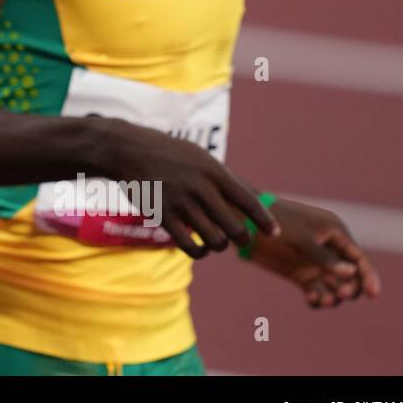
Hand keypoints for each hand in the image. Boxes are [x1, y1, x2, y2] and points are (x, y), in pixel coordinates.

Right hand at [95, 117, 279, 259]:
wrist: (129, 150)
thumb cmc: (169, 153)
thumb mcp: (199, 157)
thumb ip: (220, 180)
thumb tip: (244, 206)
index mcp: (214, 171)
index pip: (248, 202)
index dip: (264, 221)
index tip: (274, 233)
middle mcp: (200, 188)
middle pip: (235, 229)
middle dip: (241, 238)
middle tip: (239, 239)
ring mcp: (180, 203)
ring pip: (214, 241)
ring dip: (218, 245)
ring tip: (216, 241)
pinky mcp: (162, 216)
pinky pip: (189, 246)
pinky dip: (199, 253)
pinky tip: (199, 248)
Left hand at [250, 198, 380, 306]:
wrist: (244, 224)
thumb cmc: (276, 225)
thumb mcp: (301, 239)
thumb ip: (324, 258)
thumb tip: (351, 273)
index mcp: (334, 233)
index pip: (359, 258)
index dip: (369, 276)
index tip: (374, 294)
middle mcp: (328, 248)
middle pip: (351, 275)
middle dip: (350, 287)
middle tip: (340, 293)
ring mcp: (314, 262)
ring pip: (334, 286)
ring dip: (334, 296)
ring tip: (323, 299)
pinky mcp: (300, 273)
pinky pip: (316, 291)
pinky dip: (317, 298)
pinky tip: (312, 300)